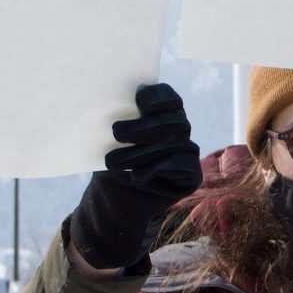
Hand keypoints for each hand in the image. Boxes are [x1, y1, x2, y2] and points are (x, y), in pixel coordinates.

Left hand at [67, 83, 201, 271]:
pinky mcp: (193, 174)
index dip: (157, 97)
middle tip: (116, 133)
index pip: (167, 97)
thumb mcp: (106, 138)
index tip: (139, 102)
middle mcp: (179, 128)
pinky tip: (137, 177)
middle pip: (173, 120)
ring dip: (142, 152)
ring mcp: (189, 150)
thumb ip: (111, 121)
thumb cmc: (111, 158)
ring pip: (175, 143)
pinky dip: (158, 169)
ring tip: (112, 161)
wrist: (117, 195)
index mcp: (160, 111)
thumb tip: (99, 105)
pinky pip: (183, 166)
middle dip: (144, 127)